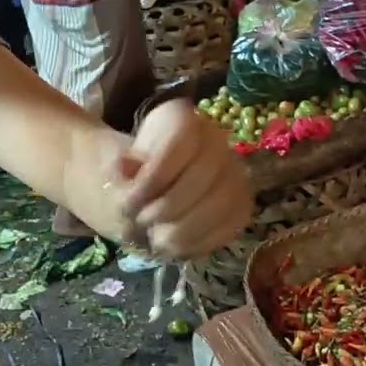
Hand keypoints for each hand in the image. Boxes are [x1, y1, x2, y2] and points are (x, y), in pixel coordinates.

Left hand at [120, 99, 251, 258]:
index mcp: (183, 120)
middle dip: (166, 208)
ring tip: (156, 239)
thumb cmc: (140, 171)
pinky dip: (198, 242)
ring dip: (183, 229)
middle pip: (201, 177)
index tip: (129, 203)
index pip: (179, 145)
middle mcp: (218, 139)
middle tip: (142, 222)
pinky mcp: (242, 205)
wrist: (161, 181)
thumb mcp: (123, 165)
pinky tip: (174, 245)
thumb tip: (123, 169)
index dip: (153, 179)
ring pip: (220, 204)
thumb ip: (123, 170)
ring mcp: (235, 172)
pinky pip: (228, 226)